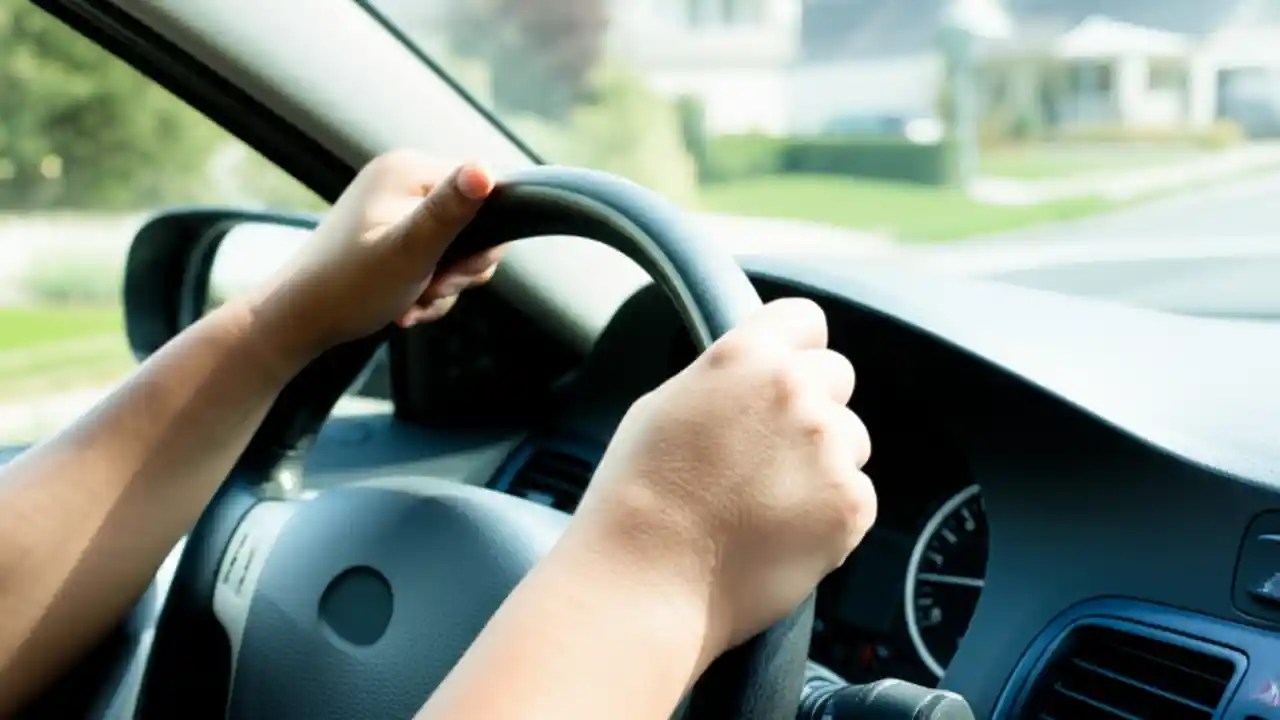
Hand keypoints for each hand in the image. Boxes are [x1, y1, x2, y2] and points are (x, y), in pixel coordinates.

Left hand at [257, 150, 500, 361]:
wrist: (298, 319)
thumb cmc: (348, 287)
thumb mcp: (409, 250)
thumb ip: (449, 211)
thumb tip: (486, 170)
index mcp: (408, 169)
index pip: (483, 190)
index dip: (484, 238)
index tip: (458, 272)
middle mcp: (403, 178)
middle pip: (473, 222)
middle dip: (460, 269)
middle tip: (432, 290)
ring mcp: (395, 204)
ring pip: (457, 247)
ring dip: (445, 284)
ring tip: (414, 303)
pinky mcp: (391, 230)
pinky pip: (434, 257)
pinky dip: (428, 286)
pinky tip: (407, 304)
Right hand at [566, 298, 874, 659]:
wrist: (646, 578)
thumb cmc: (638, 496)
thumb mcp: (666, 403)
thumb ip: (725, 378)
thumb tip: (754, 376)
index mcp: (745, 355)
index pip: (806, 319)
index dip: (794, 347)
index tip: (785, 371)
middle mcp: (795, 390)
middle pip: (837, 376)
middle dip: (812, 404)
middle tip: (768, 448)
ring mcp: (829, 447)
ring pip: (851, 438)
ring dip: (823, 460)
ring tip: (766, 499)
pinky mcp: (850, 504)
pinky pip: (856, 494)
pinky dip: (828, 513)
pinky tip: (780, 530)